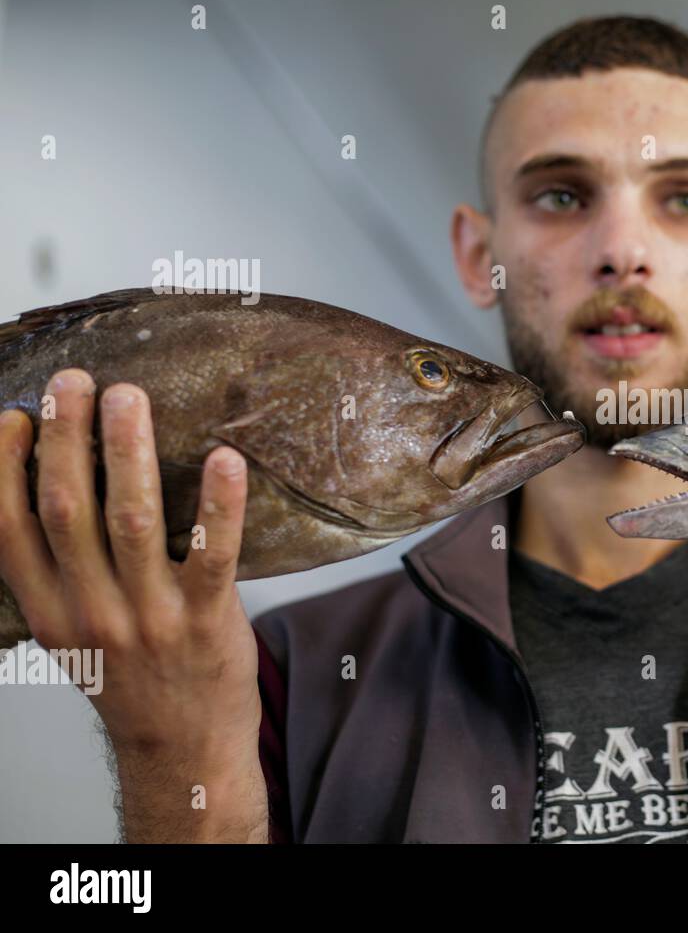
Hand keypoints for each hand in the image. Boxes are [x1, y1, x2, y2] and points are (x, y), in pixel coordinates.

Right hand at [0, 369, 265, 839]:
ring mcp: (149, 617)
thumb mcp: (73, 634)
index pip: (9, 530)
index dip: (4, 470)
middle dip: (65, 439)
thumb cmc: (131, 677)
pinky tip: (225, 460)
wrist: (182, 748)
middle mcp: (89, 612)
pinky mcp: (206, 622)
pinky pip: (214, 555)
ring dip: (127, 453)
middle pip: (66, 510)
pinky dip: (218, 506)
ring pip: (130, 522)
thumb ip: (57, 574)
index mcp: (49, 610)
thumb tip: (50, 488)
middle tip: (75, 381)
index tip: (15, 416)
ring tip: (127, 397)